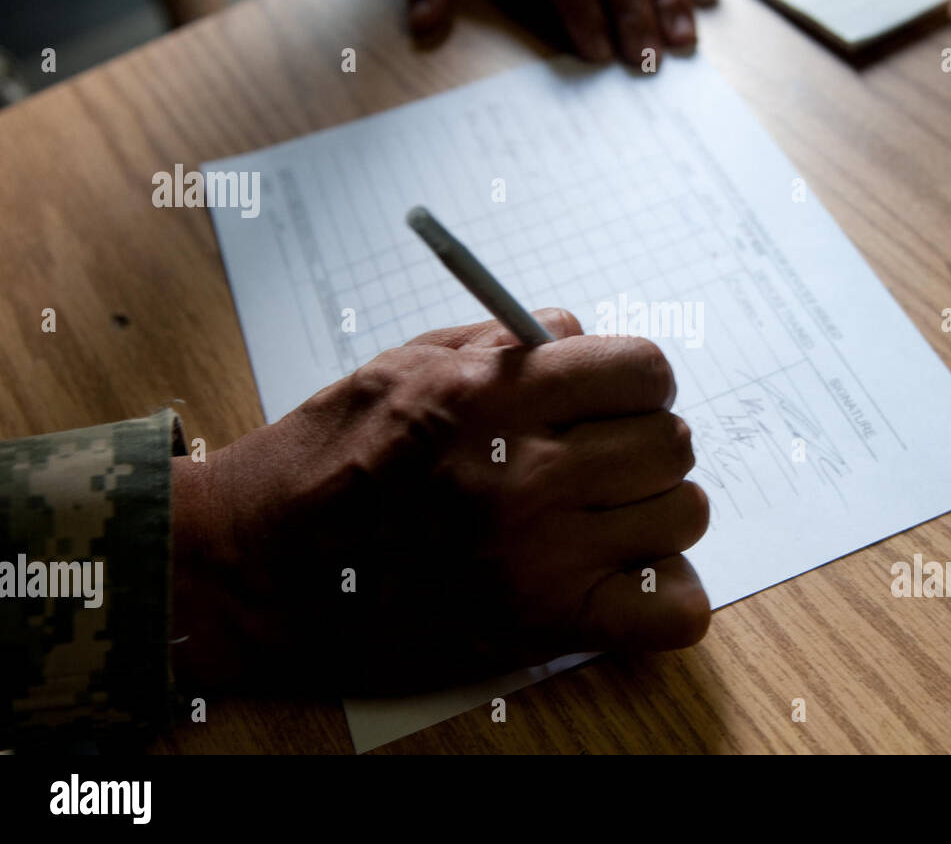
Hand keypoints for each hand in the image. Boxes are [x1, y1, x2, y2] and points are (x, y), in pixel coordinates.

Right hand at [169, 309, 709, 693]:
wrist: (257, 570)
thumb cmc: (325, 459)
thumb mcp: (401, 364)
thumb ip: (507, 345)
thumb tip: (585, 337)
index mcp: (493, 393)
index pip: (645, 368)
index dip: (637, 382)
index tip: (614, 400)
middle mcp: (526, 470)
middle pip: (670, 441)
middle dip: (641, 445)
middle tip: (599, 463)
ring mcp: (542, 553)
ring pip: (683, 515)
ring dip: (652, 515)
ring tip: (599, 522)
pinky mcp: (544, 624)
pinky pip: (672, 611)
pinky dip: (663, 597)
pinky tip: (621, 580)